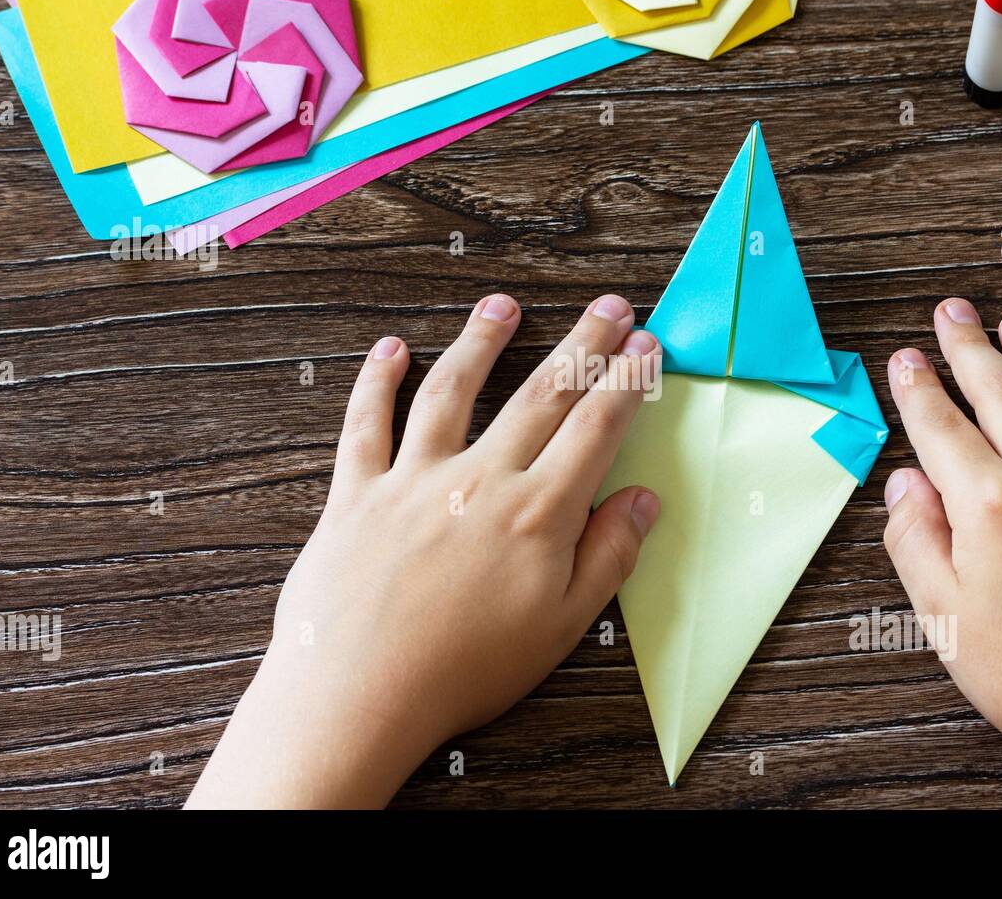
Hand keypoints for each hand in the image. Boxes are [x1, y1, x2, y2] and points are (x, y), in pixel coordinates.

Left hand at [187, 294, 661, 808]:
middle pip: (540, 395)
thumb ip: (607, 558)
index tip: (646, 347)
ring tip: (503, 305)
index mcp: (537, 514)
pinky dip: (377, 382)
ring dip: (482, 342)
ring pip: (452, 391)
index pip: (595, 429)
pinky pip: (366, 424)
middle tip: (609, 306)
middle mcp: (479, 479)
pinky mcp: (356, 493)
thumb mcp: (561, 628)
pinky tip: (390, 348)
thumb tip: (641, 500)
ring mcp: (413, 479)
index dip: (625, 382)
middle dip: (582, 345)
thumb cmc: (465, 672)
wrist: (358, 696)